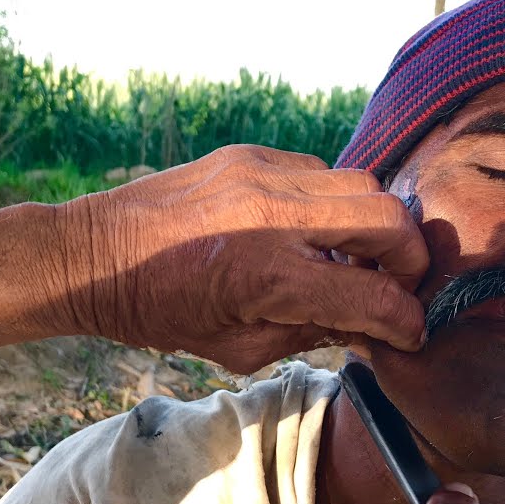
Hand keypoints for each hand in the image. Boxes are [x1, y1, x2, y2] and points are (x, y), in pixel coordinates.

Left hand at [0, 145, 428, 371]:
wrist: (94, 254)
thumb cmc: (160, 312)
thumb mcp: (236, 348)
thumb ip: (309, 334)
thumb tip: (365, 324)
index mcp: (268, 279)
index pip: (373, 297)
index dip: (405, 321)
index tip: (411, 332)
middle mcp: (274, 218)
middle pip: (389, 220)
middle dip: (409, 259)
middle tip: (397, 285)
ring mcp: (263, 175)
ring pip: (363, 185)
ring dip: (374, 226)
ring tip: (356, 258)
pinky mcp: (250, 154)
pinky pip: (321, 171)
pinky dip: (332, 204)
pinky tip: (310, 232)